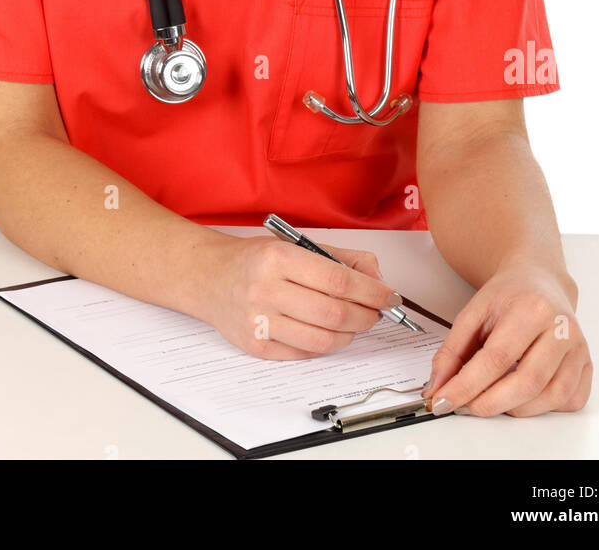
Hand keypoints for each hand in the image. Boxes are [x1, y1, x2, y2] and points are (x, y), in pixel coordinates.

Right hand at [193, 235, 401, 359]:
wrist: (209, 276)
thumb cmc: (255, 259)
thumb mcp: (295, 245)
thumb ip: (339, 258)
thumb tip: (377, 279)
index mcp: (278, 258)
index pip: (338, 279)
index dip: (371, 291)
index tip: (389, 295)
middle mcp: (266, 290)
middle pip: (334, 313)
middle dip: (366, 316)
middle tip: (376, 312)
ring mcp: (259, 322)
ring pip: (323, 340)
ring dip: (350, 334)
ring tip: (354, 323)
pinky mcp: (256, 347)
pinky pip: (304, 354)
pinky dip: (325, 346)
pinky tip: (328, 332)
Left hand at [422, 260, 591, 416]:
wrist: (539, 280)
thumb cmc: (509, 296)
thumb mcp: (473, 312)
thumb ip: (452, 351)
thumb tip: (438, 387)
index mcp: (532, 308)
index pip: (496, 359)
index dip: (467, 386)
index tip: (444, 401)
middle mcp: (562, 329)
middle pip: (526, 383)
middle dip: (490, 403)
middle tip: (465, 407)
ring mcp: (579, 349)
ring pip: (549, 398)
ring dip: (514, 408)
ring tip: (492, 397)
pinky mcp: (587, 366)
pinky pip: (568, 401)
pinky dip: (542, 407)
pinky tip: (524, 394)